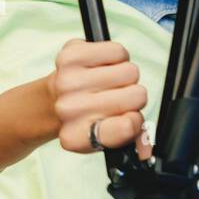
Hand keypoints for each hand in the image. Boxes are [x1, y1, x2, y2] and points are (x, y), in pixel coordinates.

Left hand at [46, 39, 151, 160]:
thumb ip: (131, 141)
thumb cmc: (84, 119)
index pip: (126, 127)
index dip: (134, 122)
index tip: (126, 120)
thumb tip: (148, 147)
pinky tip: (101, 68)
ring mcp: (67, 80)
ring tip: (108, 84)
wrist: (51, 102)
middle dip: (132, 98)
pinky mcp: (70, 54)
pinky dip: (116, 58)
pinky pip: (118, 51)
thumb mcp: (105, 140)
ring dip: (124, 77)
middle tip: (114, 100)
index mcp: (76, 137)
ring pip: (130, 71)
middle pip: (137, 95)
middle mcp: (69, 109)